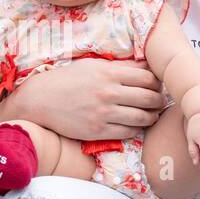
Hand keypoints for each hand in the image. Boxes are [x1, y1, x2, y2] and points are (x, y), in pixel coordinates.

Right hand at [0, 58, 164, 140]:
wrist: (40, 100)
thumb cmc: (67, 80)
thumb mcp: (92, 66)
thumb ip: (120, 68)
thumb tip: (146, 69)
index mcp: (109, 73)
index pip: (148, 78)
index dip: (157, 83)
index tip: (156, 86)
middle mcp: (109, 93)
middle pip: (150, 98)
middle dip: (159, 101)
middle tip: (159, 102)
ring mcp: (104, 114)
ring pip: (143, 117)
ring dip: (151, 117)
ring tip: (151, 115)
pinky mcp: (98, 131)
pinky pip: (128, 132)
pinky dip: (136, 129)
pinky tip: (134, 125)